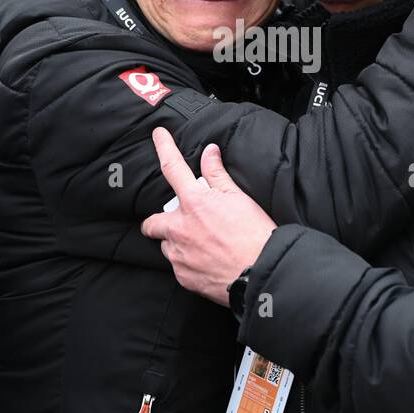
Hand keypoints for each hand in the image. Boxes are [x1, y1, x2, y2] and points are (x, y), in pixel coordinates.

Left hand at [140, 128, 276, 306]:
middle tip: (182, 223)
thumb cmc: (254, 235)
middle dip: (159, 222)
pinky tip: (208, 262)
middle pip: (152, 222)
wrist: (261, 273)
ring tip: (203, 246)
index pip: (172, 168)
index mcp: (194, 203)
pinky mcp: (183, 277)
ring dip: (178, 243)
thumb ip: (217, 174)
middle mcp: (179, 229)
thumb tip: (209, 152)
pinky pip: (178, 266)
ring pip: (167, 246)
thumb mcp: (238, 197)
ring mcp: (179, 255)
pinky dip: (189, 263)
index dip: (163, 147)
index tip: (158, 135)